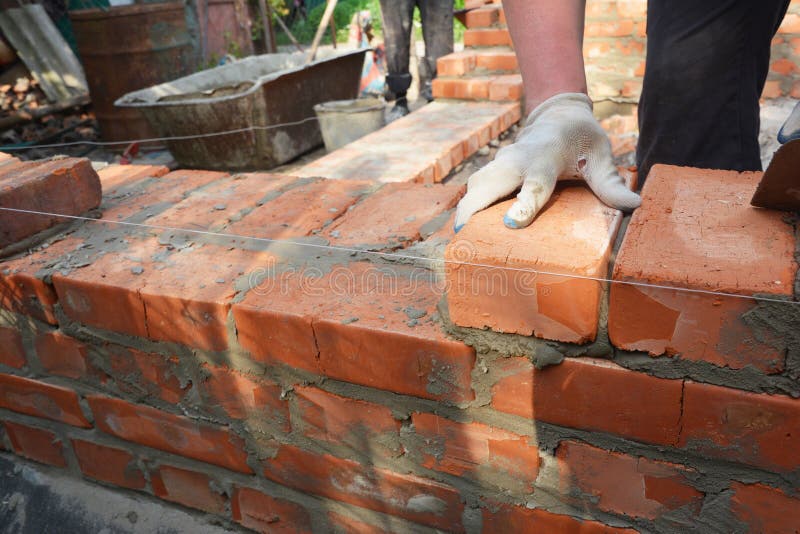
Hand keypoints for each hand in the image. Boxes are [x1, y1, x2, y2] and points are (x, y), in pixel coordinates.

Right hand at [454, 93, 641, 230]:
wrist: (557, 114)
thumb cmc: (582, 138)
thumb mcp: (602, 154)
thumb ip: (611, 182)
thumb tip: (635, 206)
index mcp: (547, 156)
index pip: (535, 184)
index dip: (524, 204)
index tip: (512, 224)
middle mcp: (518, 160)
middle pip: (489, 184)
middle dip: (474, 208)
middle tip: (462, 236)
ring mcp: (501, 164)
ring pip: (476, 186)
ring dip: (465, 210)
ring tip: (456, 241)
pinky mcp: (493, 171)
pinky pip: (475, 189)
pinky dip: (467, 207)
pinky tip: (462, 231)